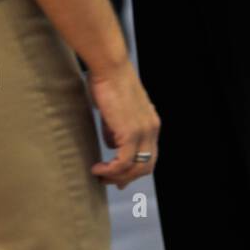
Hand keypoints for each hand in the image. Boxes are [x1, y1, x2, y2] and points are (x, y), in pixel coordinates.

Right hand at [87, 57, 160, 188]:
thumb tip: (112, 142)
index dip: (135, 169)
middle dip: (127, 178)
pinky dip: (110, 171)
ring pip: (135, 168)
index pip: (149, 155)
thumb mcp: (115, 110)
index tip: (118, 176)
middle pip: (146, 166)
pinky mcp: (130, 133)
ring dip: (116, 176)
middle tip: (109, 182)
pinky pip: (122, 163)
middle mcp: (152, 128)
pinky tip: (97, 169)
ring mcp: (143, 132)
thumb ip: (116, 127)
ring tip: (99, 175)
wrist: (109, 67)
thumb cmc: (108, 81)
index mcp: (151, 122)